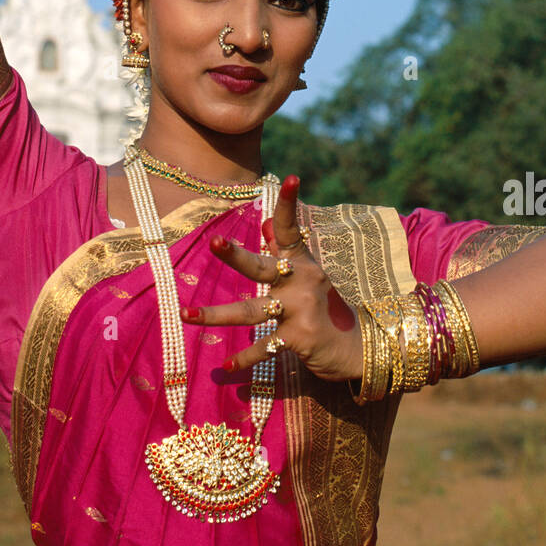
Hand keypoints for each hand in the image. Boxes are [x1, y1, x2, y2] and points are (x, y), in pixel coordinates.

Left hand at [179, 175, 363, 382]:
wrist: (359, 347)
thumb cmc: (328, 308)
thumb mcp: (310, 276)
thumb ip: (284, 252)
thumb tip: (262, 225)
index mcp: (302, 263)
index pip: (291, 229)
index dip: (289, 204)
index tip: (291, 178)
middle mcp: (302, 282)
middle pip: (261, 266)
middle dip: (236, 256)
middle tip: (215, 241)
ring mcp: (300, 310)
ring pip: (251, 312)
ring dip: (216, 315)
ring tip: (186, 315)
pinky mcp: (299, 338)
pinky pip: (264, 348)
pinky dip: (244, 359)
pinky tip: (225, 367)